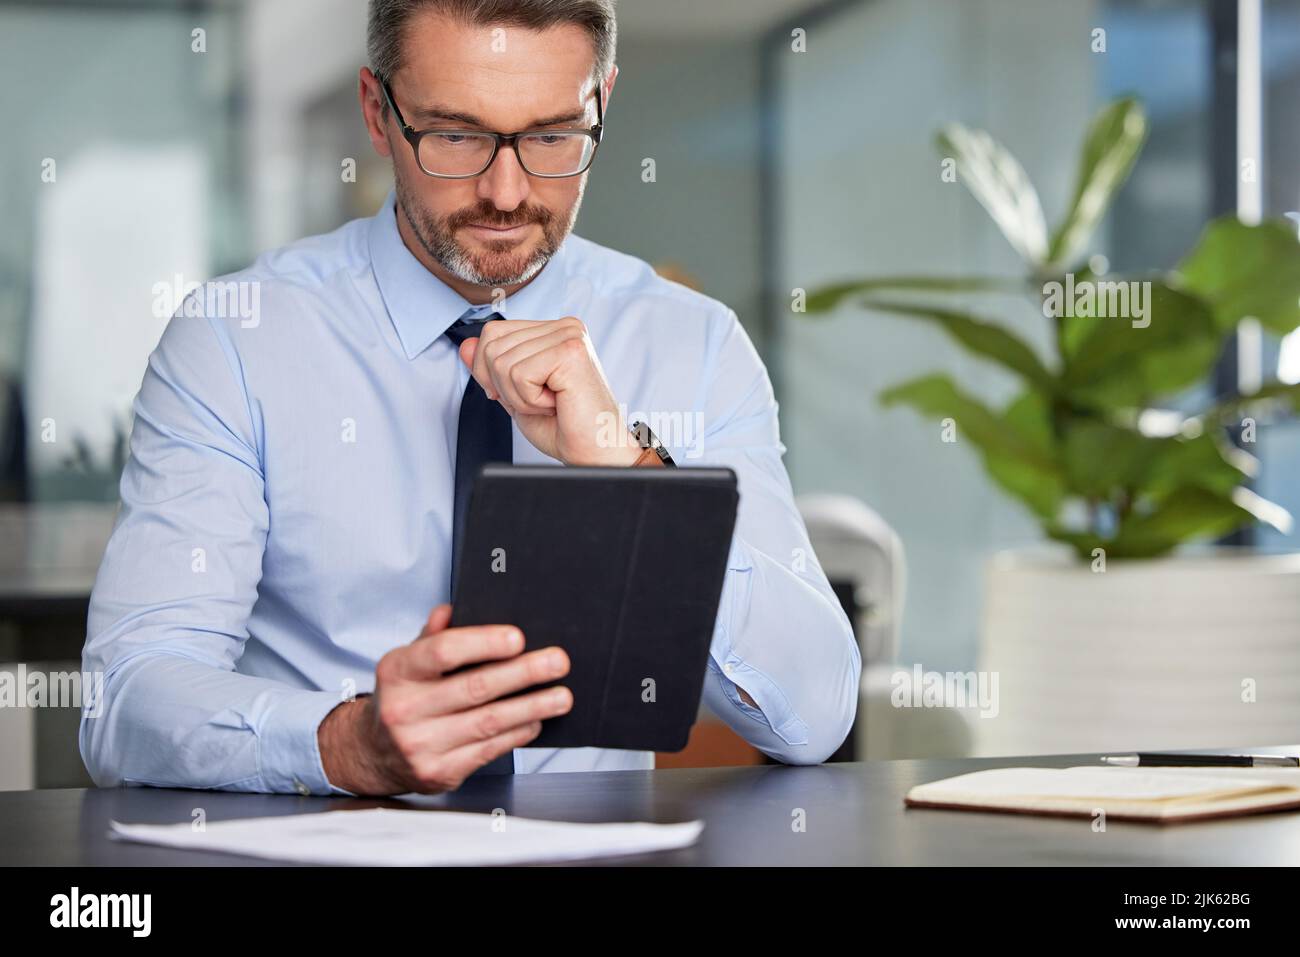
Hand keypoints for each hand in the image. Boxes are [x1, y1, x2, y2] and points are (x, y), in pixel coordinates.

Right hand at [318, 604, 571, 794]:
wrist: (374, 752)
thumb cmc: (403, 696)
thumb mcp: (408, 662)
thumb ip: (432, 637)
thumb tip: (451, 611)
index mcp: (397, 672)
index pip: (443, 652)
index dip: (483, 643)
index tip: (518, 638)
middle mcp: (405, 709)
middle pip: (475, 687)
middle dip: (524, 673)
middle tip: (558, 662)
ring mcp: (420, 745)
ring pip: (489, 721)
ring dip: (532, 706)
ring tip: (562, 695)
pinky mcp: (439, 772)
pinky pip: (489, 749)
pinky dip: (518, 733)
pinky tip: (536, 720)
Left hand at [457, 316, 641, 466]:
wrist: (596, 453)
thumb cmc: (566, 427)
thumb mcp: (515, 394)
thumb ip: (490, 368)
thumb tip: (466, 346)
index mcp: (553, 331)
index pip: (493, 332)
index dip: (489, 370)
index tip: (520, 394)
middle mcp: (564, 327)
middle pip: (492, 344)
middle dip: (504, 385)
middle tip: (541, 401)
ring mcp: (569, 336)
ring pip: (502, 361)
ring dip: (519, 396)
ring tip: (551, 403)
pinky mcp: (570, 352)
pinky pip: (519, 373)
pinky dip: (530, 399)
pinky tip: (557, 403)